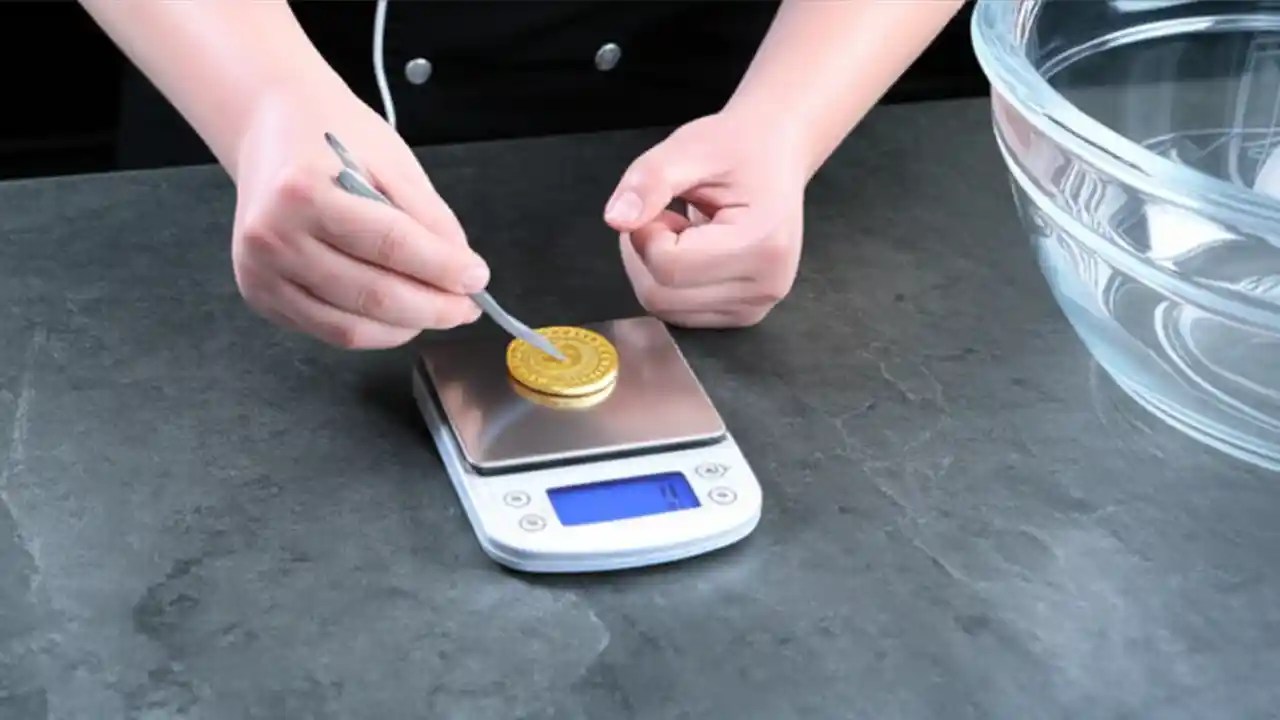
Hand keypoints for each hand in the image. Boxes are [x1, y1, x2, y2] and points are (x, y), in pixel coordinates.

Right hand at [230, 86, 487, 348]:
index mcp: (303, 191)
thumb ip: (429, 218)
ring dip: (408, 327)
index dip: (443, 269)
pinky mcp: (261, 297)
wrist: (271, 128)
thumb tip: (463, 274)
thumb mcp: (391, 161)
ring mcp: (261, 272)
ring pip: (352, 328)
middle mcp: (273, 237)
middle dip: (434, 308)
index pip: (391, 245)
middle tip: (467, 307)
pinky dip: (375, 332)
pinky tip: (401, 317)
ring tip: (439, 311)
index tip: (478, 279)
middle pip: (374, 295)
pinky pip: (331, 332)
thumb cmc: (332, 136)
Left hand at [603, 112, 805, 327]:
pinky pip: (681, 314)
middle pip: (661, 297)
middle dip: (646, 253)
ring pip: (666, 310)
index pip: (668, 266)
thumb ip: (649, 182)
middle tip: (665, 216)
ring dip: (656, 270)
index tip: (659, 203)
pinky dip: (671, 284)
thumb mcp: (688, 148)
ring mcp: (756, 306)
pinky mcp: (744, 314)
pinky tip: (691, 252)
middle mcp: (766, 285)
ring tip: (683, 231)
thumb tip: (616, 219)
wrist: (777, 152)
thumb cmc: (737, 146)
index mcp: (762, 244)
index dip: (644, 233)